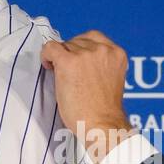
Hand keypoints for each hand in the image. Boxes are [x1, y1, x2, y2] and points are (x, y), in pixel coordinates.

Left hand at [39, 30, 132, 163]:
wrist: (101, 125)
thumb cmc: (104, 111)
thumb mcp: (111, 78)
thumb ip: (101, 64)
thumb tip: (79, 59)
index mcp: (117, 53)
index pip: (93, 38)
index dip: (81, 48)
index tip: (77, 62)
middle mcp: (102, 50)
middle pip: (77, 41)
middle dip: (70, 55)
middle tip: (67, 74)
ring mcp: (85, 54)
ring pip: (64, 45)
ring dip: (59, 58)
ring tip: (60, 76)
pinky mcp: (68, 62)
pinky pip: (50, 48)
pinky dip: (46, 56)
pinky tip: (48, 67)